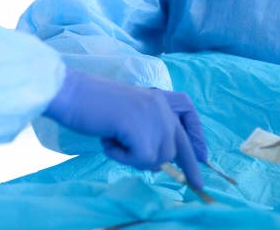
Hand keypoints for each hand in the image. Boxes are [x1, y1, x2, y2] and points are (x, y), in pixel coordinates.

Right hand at [44, 69, 205, 187]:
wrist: (75, 94)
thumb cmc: (93, 104)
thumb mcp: (129, 113)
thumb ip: (147, 128)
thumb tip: (162, 162)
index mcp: (159, 99)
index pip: (187, 118)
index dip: (196, 140)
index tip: (205, 158)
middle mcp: (162, 107)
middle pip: (178, 147)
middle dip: (185, 168)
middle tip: (197, 186)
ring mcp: (154, 119)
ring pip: (158, 159)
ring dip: (134, 157)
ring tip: (114, 139)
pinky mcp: (143, 132)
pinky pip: (139, 161)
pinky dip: (121, 157)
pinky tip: (109, 139)